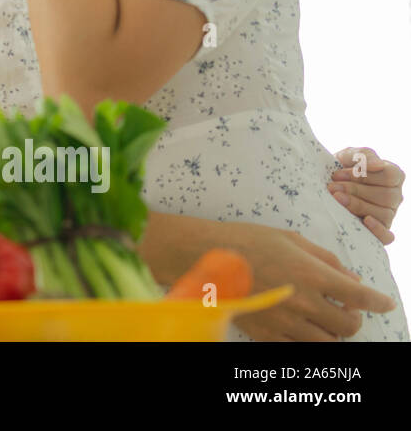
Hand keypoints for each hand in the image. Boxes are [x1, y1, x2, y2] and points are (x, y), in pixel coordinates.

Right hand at [217, 221, 397, 340]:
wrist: (202, 258)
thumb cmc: (245, 240)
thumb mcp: (289, 239)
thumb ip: (324, 258)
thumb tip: (351, 278)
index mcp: (312, 275)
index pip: (361, 297)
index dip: (379, 302)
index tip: (385, 303)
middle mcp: (304, 303)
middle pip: (348, 326)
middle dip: (353, 318)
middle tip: (345, 308)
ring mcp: (285, 322)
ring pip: (327, 342)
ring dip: (332, 332)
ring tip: (323, 320)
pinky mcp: (266, 334)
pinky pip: (297, 348)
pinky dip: (305, 340)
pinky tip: (299, 327)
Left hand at [330, 147, 404, 244]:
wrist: (322, 185)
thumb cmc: (340, 167)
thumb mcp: (349, 156)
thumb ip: (364, 155)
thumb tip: (378, 164)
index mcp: (393, 176)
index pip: (391, 176)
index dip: (365, 175)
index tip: (338, 173)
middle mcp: (394, 196)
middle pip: (386, 195)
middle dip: (355, 190)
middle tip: (332, 187)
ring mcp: (388, 214)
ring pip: (383, 213)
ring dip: (357, 205)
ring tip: (335, 198)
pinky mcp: (379, 231)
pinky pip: (387, 236)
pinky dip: (378, 230)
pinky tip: (364, 220)